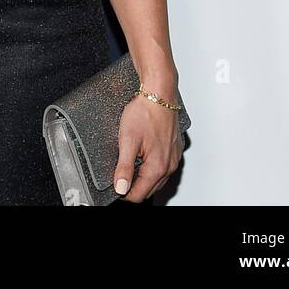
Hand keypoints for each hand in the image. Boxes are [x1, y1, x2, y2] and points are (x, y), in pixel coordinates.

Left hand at [112, 81, 183, 201]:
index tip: (114, 189)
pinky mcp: (174, 150)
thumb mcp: (127, 140)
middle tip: (118, 179)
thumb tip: (120, 187)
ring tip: (128, 168)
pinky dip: (151, 168)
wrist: (159, 94)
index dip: (124, 194)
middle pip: (149, 189)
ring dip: (142, 178)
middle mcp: (169, 166)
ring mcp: (173, 158)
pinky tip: (142, 158)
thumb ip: (124, 167)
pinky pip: (163, 167)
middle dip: (133, 188)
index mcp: (157, 167)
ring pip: (157, 179)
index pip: (139, 194)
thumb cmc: (145, 113)